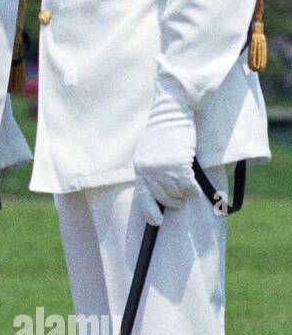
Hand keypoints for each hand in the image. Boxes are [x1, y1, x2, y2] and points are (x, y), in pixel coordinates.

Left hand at [133, 75, 197, 224]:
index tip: (157, 222)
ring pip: (178, 194)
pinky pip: (189, 188)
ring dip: (185, 192)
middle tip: (181, 196)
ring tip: (187, 181)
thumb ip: (151, 169)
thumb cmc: (164, 131)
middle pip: (164, 198)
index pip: (143, 197)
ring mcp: (163, 170)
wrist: (172, 112)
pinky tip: (195, 185)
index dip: (150, 212)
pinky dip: (194, 190)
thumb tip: (161, 190)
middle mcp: (149, 171)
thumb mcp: (149, 151)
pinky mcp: (179, 166)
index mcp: (140, 168)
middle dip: (174, 201)